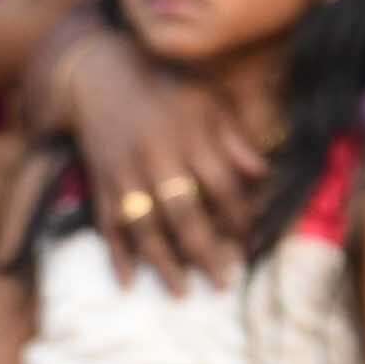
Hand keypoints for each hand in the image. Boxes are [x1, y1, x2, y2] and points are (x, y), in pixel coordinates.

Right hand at [46, 29, 267, 284]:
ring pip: (146, 226)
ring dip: (164, 263)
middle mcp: (159, 159)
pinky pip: (108, 222)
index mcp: (192, 138)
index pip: (223, 189)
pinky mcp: (102, 180)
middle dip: (206, 253)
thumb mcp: (207, 102)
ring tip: (181, 293)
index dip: (239, 219)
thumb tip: (264, 177)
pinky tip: (128, 281)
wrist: (100, 70)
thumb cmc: (164, 85)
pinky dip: (116, 253)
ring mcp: (126, 172)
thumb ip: (233, 140)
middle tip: (224, 285)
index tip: (250, 243)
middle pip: (186, 215)